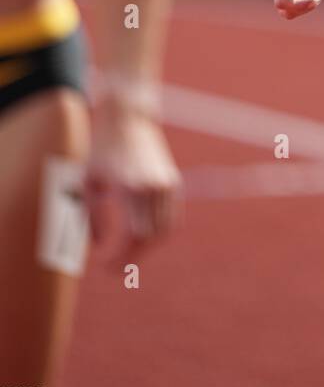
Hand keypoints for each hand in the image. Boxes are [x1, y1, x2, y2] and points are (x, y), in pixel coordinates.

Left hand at [84, 106, 181, 265]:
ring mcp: (166, 185)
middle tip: (115, 267)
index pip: (131, 237)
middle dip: (132, 258)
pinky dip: (159, 233)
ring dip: (146, 248)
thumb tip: (98, 245)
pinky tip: (143, 238)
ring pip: (163, 231)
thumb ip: (92, 216)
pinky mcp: (172, 182)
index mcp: (130, 189)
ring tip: (127, 253)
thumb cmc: (103, 148)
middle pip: (149, 238)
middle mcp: (153, 188)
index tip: (107, 268)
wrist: (129, 118)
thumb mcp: (89, 182)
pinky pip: (171, 218)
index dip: (120, 258)